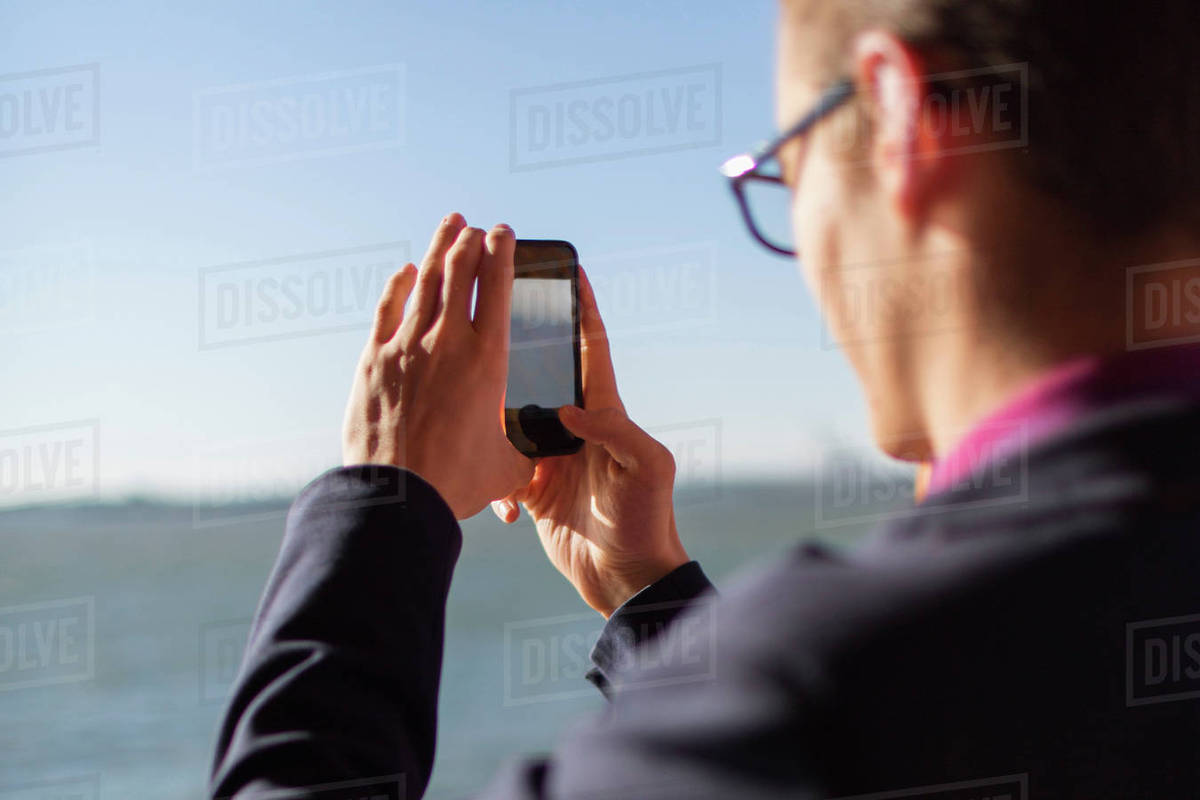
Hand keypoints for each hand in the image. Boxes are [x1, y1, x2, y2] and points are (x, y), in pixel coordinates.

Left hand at [342, 214, 533, 519]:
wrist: (397, 495)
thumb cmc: (456, 483)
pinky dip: (400, 285)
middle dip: (470, 242)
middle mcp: (447, 342)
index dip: (501, 252)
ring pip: (426, 281)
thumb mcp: (507, 468)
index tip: (503, 233)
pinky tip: (407, 272)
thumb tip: (539, 456)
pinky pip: (388, 309)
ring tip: (449, 225)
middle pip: (460, 272)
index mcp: (487, 359)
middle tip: (476, 227)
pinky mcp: (374, 360)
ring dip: (439, 248)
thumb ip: (524, 451)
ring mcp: (406, 346)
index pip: (497, 287)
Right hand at [491, 267, 688, 616]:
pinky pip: (501, 467)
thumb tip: (568, 410)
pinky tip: (500, 499)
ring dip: (493, 411)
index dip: (584, 309)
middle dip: (519, 345)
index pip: (593, 349)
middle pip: (543, 373)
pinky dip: (492, 476)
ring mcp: (552, 455)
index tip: (572, 271)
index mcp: (606, 413)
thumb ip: (614, 432)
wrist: (626, 577)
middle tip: (491, 314)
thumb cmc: (647, 520)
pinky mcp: (534, 487)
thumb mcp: (646, 468)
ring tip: (468, 397)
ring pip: (512, 417)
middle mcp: (577, 427)